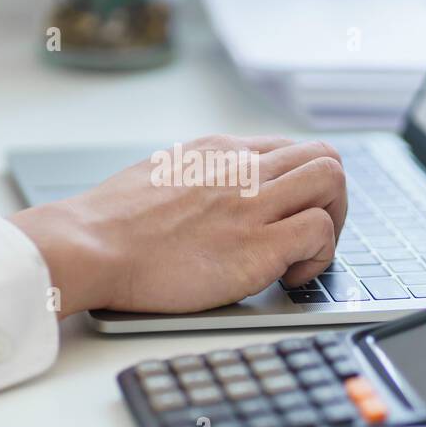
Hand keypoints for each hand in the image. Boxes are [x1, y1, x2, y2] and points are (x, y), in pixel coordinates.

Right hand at [10, 135, 346, 316]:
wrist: (91, 245)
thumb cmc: (112, 221)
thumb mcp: (163, 171)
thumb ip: (201, 174)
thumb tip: (217, 188)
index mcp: (221, 150)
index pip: (290, 149)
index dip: (301, 183)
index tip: (289, 213)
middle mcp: (243, 169)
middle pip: (325, 157)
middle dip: (332, 198)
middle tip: (311, 234)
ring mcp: (253, 204)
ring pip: (333, 182)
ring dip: (334, 223)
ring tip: (304, 256)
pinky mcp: (258, 245)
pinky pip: (320, 233)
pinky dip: (318, 258)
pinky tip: (288, 277)